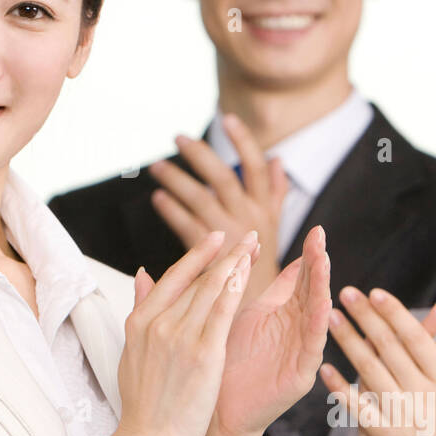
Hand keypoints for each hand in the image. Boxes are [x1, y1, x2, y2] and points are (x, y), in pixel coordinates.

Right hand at [114, 229, 260, 435]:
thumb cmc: (143, 404)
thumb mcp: (132, 350)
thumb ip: (140, 309)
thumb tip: (142, 274)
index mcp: (140, 321)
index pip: (173, 278)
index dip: (197, 256)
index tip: (216, 239)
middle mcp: (158, 322)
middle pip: (196, 279)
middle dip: (224, 254)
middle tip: (245, 235)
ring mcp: (179, 336)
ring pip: (211, 288)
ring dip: (234, 263)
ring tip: (252, 245)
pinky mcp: (202, 353)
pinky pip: (222, 312)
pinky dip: (234, 288)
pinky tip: (248, 272)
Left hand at [148, 111, 287, 305]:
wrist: (252, 316)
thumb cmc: (259, 268)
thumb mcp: (273, 228)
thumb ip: (275, 194)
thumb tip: (277, 160)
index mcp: (265, 211)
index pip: (257, 169)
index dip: (244, 142)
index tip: (227, 119)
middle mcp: (250, 221)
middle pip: (224, 178)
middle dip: (201, 155)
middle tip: (178, 138)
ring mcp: (230, 238)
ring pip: (201, 198)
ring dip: (177, 179)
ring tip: (158, 167)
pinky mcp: (209, 256)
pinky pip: (186, 224)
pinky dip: (171, 209)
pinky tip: (159, 199)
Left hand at [209, 224, 330, 435]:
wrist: (217, 412)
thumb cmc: (225, 363)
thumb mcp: (240, 316)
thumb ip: (253, 288)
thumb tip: (256, 249)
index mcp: (282, 314)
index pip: (300, 278)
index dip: (308, 255)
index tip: (315, 230)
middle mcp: (296, 330)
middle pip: (312, 290)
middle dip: (318, 264)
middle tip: (322, 238)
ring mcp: (300, 352)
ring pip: (317, 314)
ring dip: (322, 288)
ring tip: (325, 262)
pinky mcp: (300, 375)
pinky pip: (313, 346)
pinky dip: (318, 325)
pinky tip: (322, 306)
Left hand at [321, 286, 435, 435]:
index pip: (416, 338)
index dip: (394, 313)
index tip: (376, 293)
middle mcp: (425, 393)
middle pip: (389, 346)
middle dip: (366, 317)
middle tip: (346, 293)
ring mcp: (405, 415)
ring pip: (370, 370)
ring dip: (348, 342)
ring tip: (331, 319)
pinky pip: (359, 408)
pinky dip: (341, 388)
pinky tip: (324, 369)